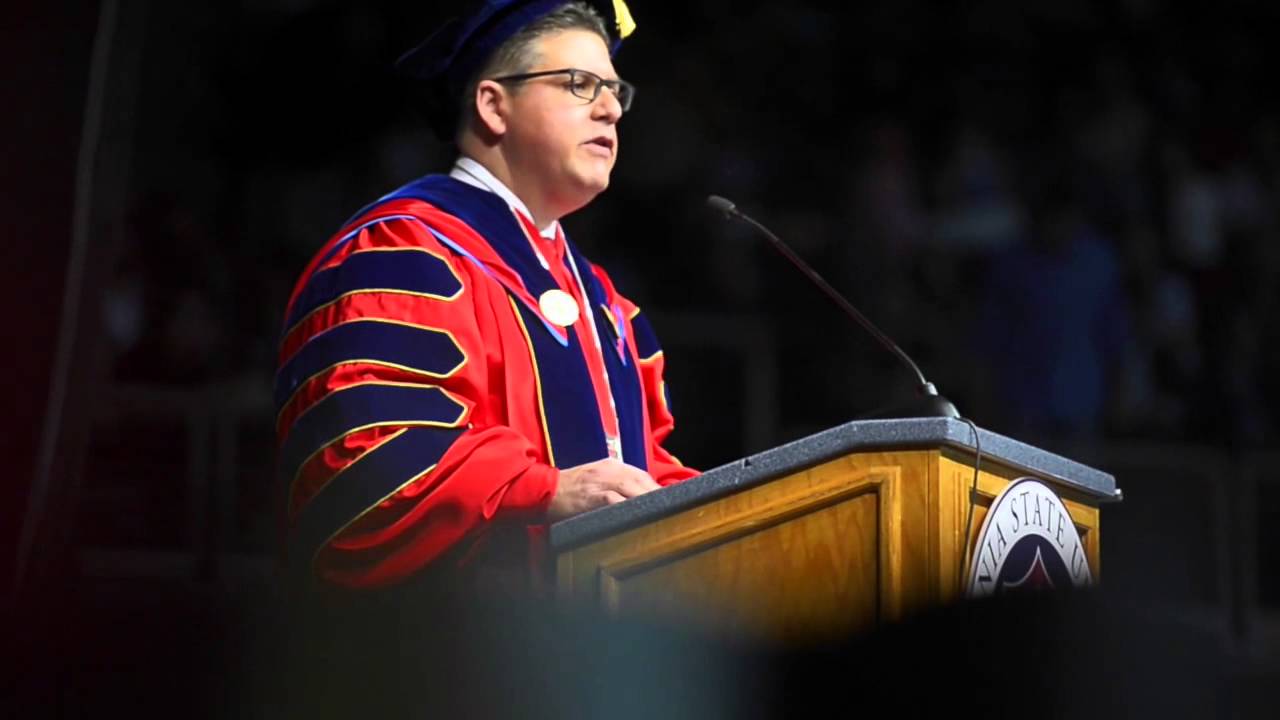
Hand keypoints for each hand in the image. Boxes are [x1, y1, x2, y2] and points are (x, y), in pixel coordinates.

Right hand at [546, 458, 660, 520]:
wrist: (541, 489)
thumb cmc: (569, 488)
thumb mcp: (594, 478)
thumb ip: (614, 484)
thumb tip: (637, 498)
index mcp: (610, 465)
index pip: (641, 474)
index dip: (655, 488)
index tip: (668, 500)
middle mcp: (607, 470)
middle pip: (640, 480)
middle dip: (657, 494)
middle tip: (671, 509)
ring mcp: (599, 482)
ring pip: (631, 488)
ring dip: (648, 500)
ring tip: (660, 513)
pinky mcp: (591, 496)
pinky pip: (614, 500)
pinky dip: (627, 507)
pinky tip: (637, 516)